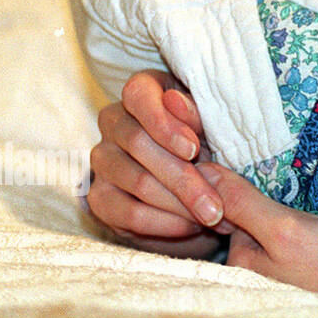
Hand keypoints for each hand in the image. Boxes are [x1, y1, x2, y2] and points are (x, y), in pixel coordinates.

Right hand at [87, 69, 228, 258]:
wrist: (204, 183)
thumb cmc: (211, 141)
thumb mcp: (212, 124)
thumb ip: (196, 113)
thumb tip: (174, 101)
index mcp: (143, 92)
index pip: (137, 95)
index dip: (163, 122)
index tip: (193, 150)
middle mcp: (114, 121)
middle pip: (139, 143)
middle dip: (184, 178)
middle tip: (217, 205)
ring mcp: (103, 159)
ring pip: (138, 181)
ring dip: (180, 204)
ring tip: (214, 217)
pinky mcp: (99, 197)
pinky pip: (128, 213)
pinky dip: (164, 223)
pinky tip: (190, 226)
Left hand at [199, 162, 317, 293]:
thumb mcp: (284, 227)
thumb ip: (242, 202)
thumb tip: (199, 170)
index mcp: (238, 264)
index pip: (226, 211)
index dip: (243, 190)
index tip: (266, 183)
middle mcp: (250, 270)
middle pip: (246, 218)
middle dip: (264, 202)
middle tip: (294, 201)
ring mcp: (274, 269)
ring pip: (266, 224)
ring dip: (282, 210)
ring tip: (307, 209)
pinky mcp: (296, 264)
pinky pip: (284, 234)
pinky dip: (295, 223)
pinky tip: (313, 222)